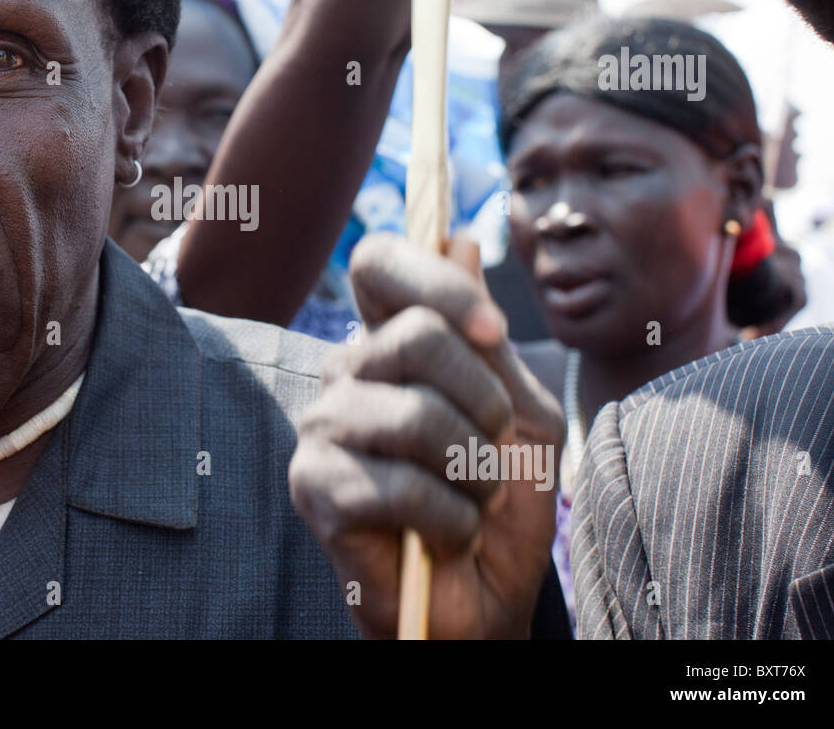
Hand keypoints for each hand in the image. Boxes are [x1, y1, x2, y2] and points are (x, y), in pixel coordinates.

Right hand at [289, 232, 564, 637]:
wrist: (485, 597)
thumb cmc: (496, 500)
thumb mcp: (517, 412)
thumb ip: (486, 337)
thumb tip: (462, 236)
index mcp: (388, 341)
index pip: (379, 261)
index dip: (438, 282)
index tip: (491, 332)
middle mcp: (345, 373)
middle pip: (415, 336)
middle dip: (486, 402)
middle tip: (492, 449)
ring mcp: (322, 429)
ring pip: (416, 415)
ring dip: (475, 471)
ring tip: (474, 499)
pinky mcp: (316, 488)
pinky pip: (402, 486)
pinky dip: (453, 519)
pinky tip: (448, 535)